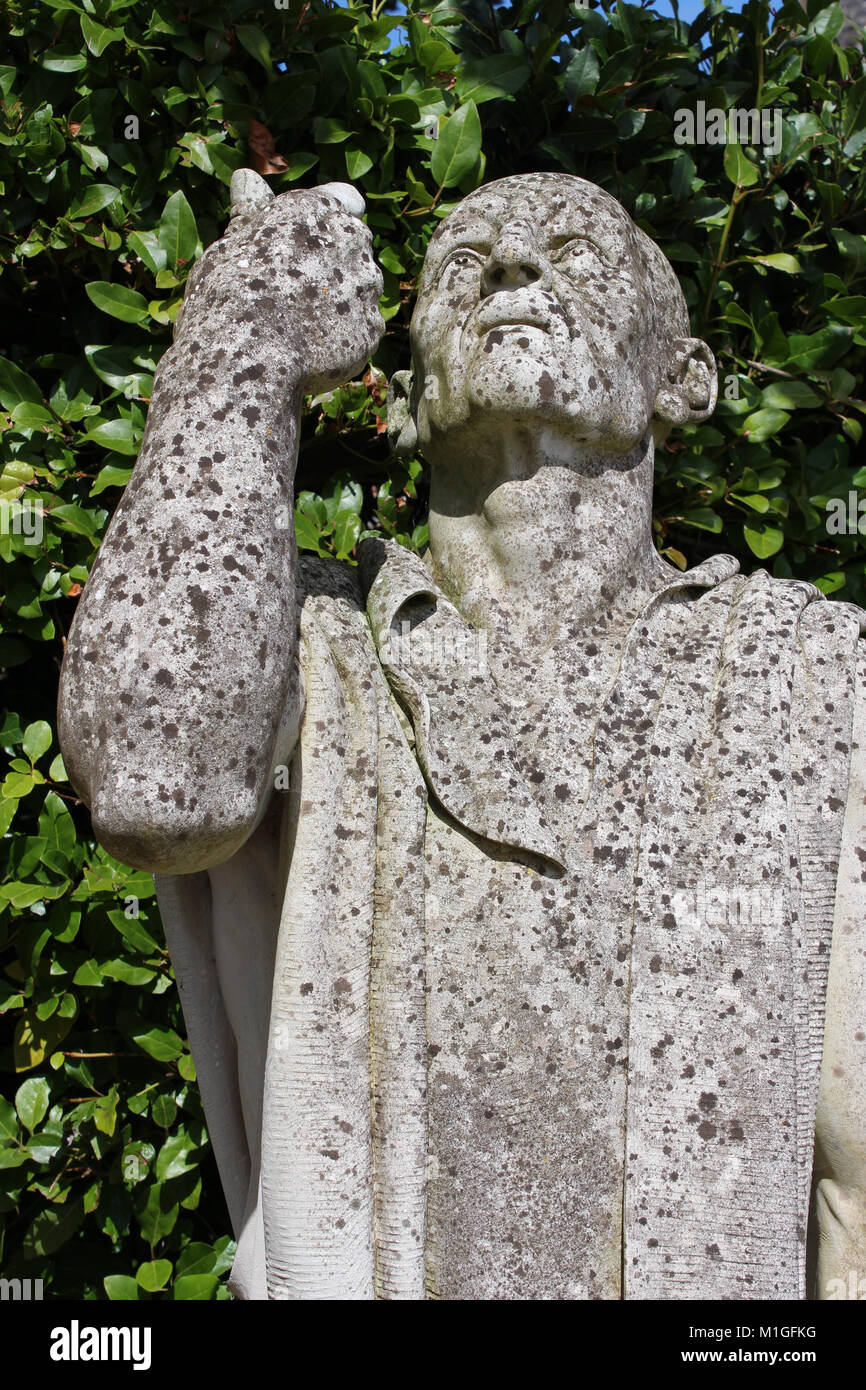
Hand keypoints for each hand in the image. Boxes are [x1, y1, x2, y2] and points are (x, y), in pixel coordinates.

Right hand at [175, 170, 384, 392]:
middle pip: (355, 248)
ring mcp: (366, 286)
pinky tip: (312, 351)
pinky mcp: (373, 328)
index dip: (329, 223)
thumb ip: (251, 215)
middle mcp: (350, 239)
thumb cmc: (227, 297)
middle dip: (335, 265)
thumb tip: (247, 179)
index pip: (345, 200)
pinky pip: (361, 331)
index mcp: (315, 208)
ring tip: (301, 328)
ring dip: (341, 304)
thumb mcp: (230, 245)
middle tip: (295, 297)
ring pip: (360, 291)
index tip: (311, 246)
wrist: (247, 357)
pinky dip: (344, 340)